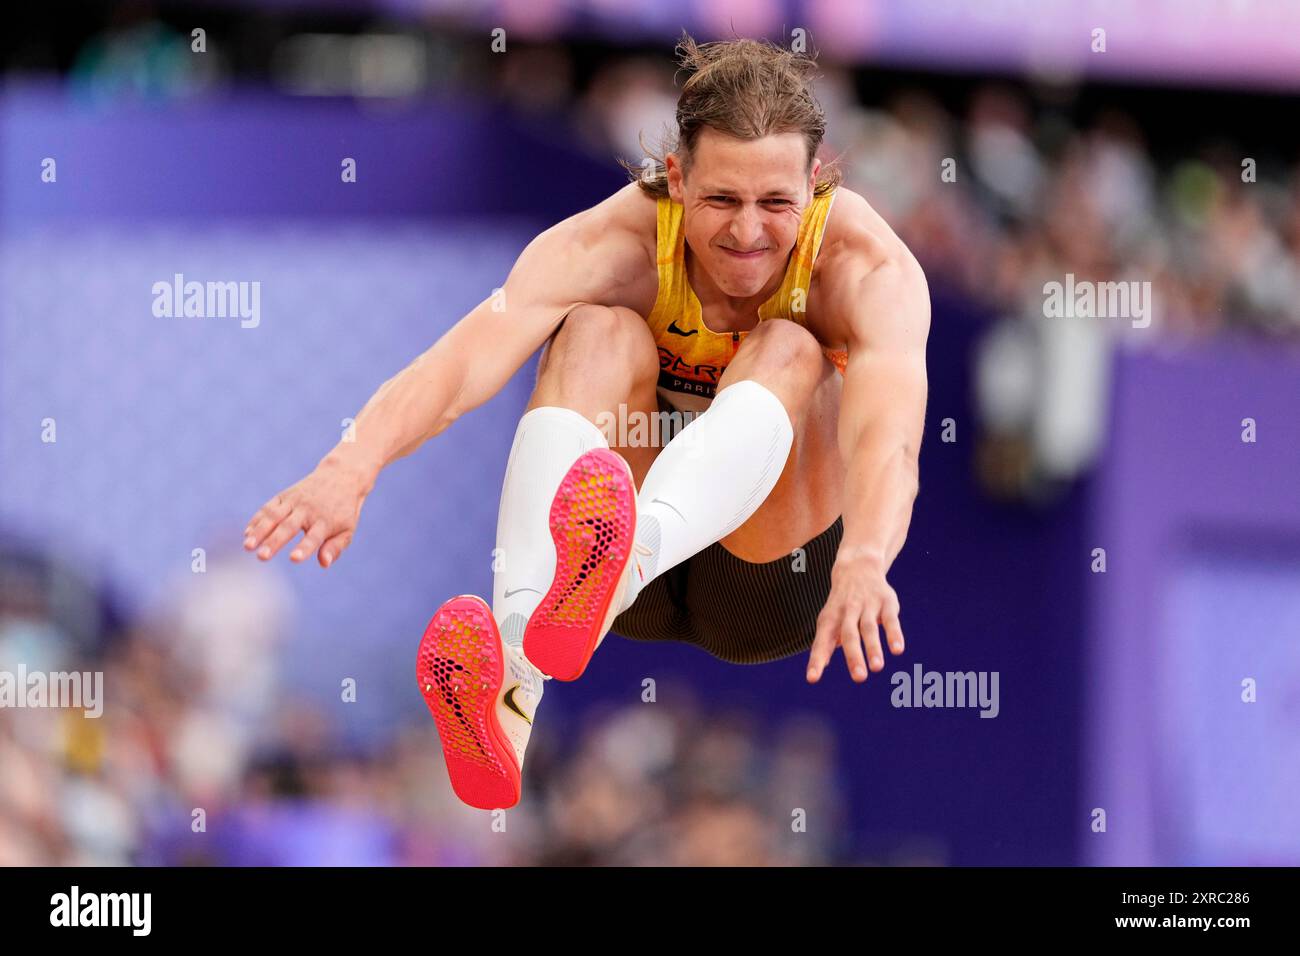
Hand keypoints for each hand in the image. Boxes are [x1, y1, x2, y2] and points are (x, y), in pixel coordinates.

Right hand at [243, 454, 374, 566]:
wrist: (341, 476)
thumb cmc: (343, 511)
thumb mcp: (347, 529)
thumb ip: (335, 547)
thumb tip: (324, 564)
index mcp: (326, 521)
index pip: (314, 537)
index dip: (305, 548)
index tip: (294, 558)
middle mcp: (308, 510)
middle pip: (289, 527)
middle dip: (274, 542)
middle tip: (262, 557)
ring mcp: (295, 501)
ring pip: (274, 516)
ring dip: (259, 531)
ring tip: (247, 547)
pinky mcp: (285, 495)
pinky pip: (268, 507)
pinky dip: (257, 520)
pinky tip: (247, 534)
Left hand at [807, 550, 904, 682]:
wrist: (858, 566)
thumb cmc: (842, 603)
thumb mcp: (829, 620)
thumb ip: (825, 644)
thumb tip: (817, 669)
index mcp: (830, 619)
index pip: (821, 641)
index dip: (816, 660)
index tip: (812, 679)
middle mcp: (847, 611)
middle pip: (849, 635)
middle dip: (853, 657)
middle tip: (859, 679)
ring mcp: (867, 605)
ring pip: (869, 628)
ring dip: (873, 648)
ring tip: (877, 668)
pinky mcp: (885, 602)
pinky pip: (890, 619)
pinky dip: (894, 634)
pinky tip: (897, 650)